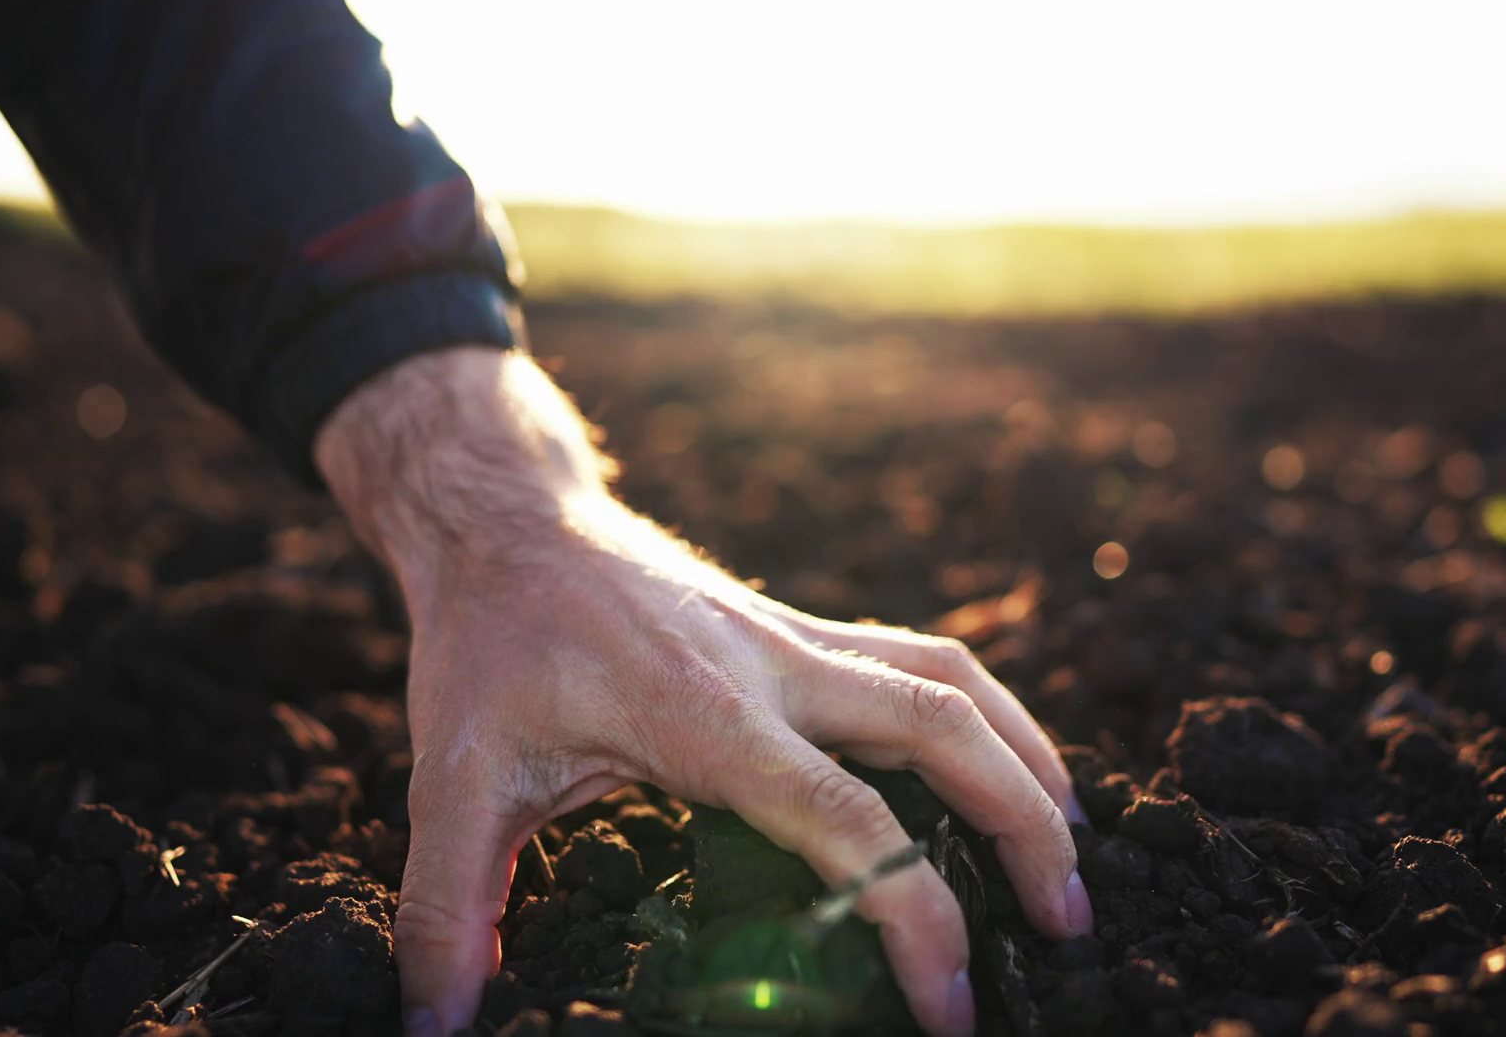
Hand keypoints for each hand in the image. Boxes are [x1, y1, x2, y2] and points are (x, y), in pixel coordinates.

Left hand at [314, 346, 1088, 1036]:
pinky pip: (924, 663)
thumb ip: (452, 904)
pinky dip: (986, 716)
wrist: (510, 519)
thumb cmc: (490, 643)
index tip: (953, 1009)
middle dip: (1026, 829)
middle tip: (1068, 930)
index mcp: (709, 714)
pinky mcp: (801, 631)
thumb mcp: (456, 773)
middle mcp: (777, 667)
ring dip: (1028, 758)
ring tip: (1074, 850)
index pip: (852, 824)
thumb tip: (431, 1030)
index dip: (919, 920)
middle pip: (947, 730)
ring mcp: (797, 640)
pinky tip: (1004, 769)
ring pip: (955, 681)